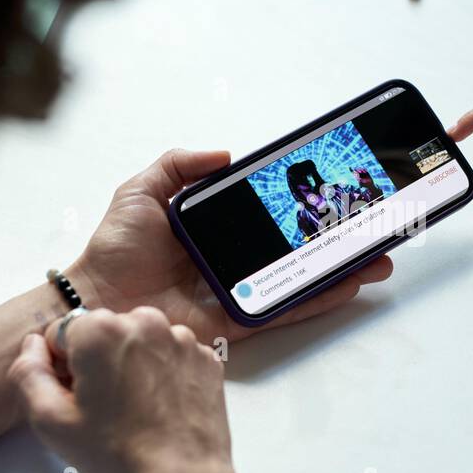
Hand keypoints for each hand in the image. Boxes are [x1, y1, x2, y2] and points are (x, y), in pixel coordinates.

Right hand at [9, 307, 244, 472]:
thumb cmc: (115, 454)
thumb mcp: (49, 419)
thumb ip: (28, 372)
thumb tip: (34, 345)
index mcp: (102, 329)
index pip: (64, 332)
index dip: (63, 366)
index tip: (77, 396)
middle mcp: (146, 321)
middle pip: (105, 332)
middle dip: (99, 361)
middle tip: (106, 406)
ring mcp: (182, 338)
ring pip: (141, 342)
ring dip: (133, 364)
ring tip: (136, 409)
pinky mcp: (207, 358)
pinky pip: (172, 355)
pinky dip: (164, 373)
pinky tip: (162, 407)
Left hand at [66, 149, 392, 344]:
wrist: (97, 302)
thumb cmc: (114, 249)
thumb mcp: (141, 191)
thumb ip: (178, 165)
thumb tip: (226, 151)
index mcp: (213, 228)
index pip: (266, 212)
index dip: (300, 203)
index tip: (333, 190)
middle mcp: (232, 259)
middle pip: (294, 247)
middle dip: (333, 238)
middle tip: (369, 226)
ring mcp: (239, 290)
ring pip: (299, 278)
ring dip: (340, 269)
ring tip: (375, 258)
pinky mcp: (237, 321)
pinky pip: (283, 309)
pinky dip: (317, 300)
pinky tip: (347, 285)